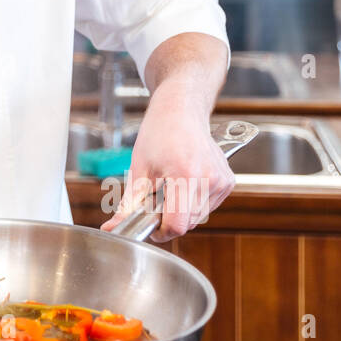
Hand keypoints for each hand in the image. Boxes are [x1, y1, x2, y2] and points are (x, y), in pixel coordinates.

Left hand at [99, 86, 233, 242]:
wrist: (181, 110)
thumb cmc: (159, 133)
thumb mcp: (138, 168)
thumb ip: (128, 204)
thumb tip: (112, 228)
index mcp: (186, 175)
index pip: (177, 225)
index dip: (159, 230)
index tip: (149, 223)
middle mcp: (209, 179)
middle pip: (187, 223)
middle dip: (169, 218)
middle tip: (156, 197)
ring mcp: (222, 181)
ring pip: (199, 217)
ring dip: (182, 211)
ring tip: (171, 185)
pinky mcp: (228, 181)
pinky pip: (209, 207)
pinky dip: (194, 202)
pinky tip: (185, 182)